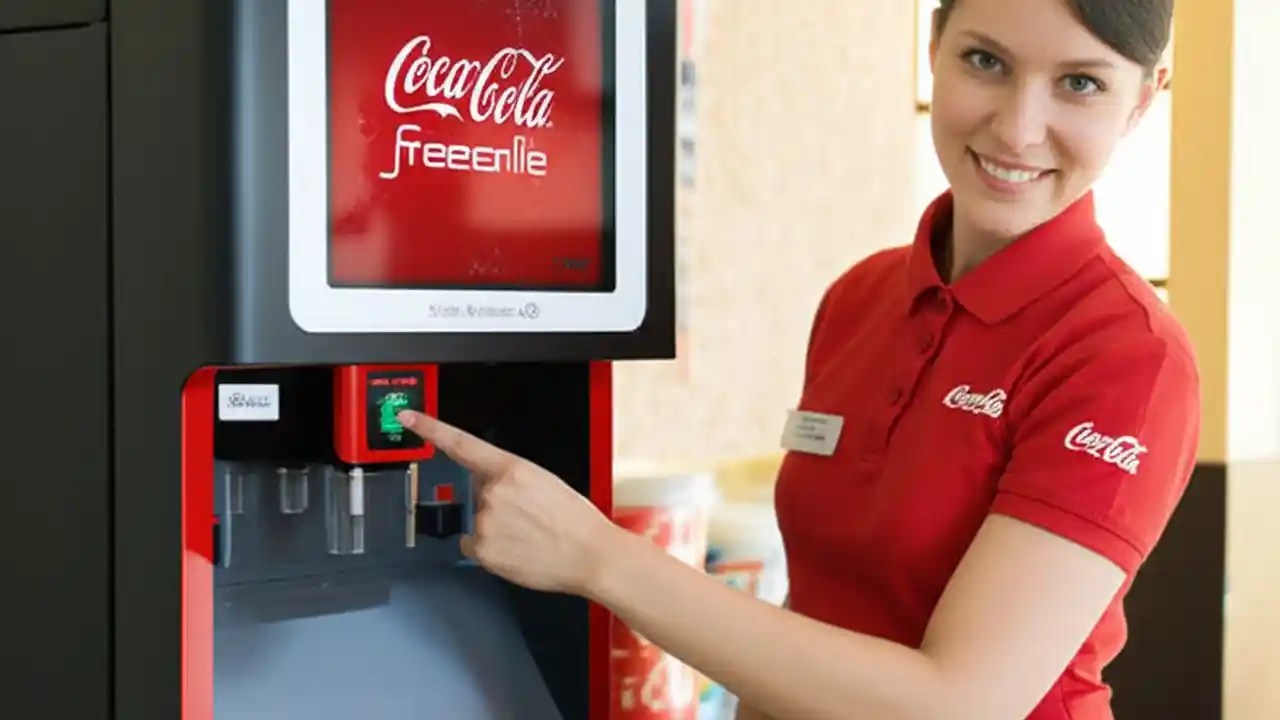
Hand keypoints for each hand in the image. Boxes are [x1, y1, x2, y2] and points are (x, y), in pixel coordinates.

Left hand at [397, 409, 620, 595]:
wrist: (591, 555)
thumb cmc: (576, 522)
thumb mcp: (546, 483)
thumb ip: (511, 477)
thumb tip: (488, 481)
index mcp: (513, 468)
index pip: (462, 443)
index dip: (430, 429)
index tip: (408, 419)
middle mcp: (495, 492)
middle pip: (479, 493)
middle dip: (498, 504)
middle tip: (528, 518)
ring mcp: (486, 521)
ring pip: (479, 522)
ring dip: (498, 529)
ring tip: (529, 536)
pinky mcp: (483, 550)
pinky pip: (475, 546)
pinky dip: (492, 550)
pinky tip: (517, 551)